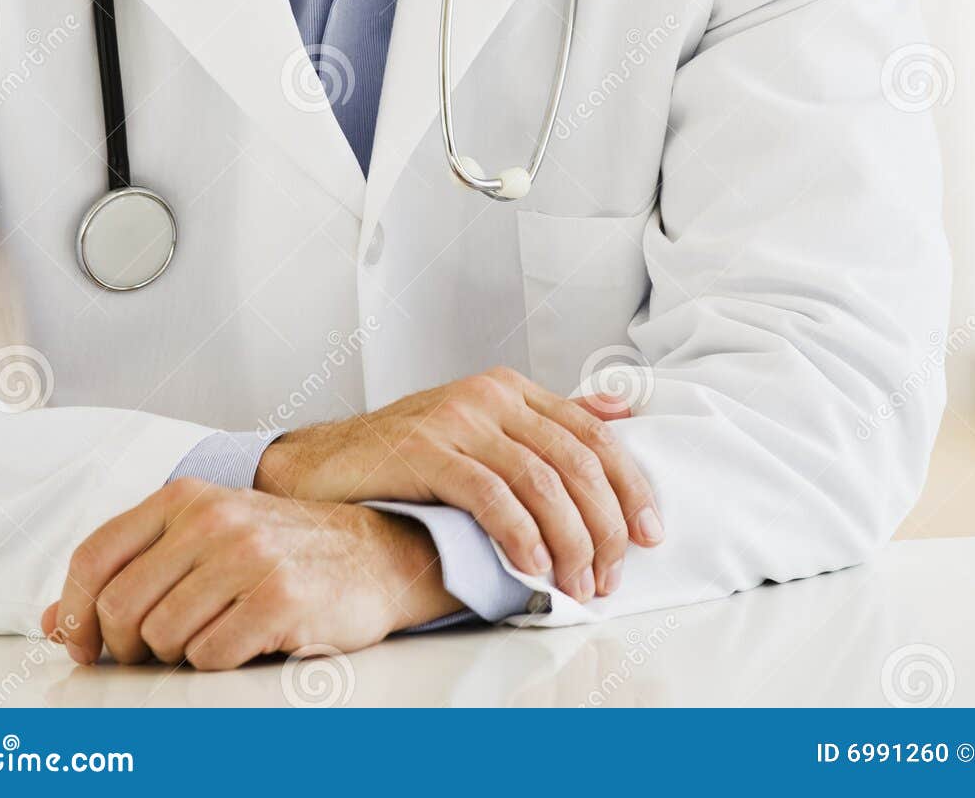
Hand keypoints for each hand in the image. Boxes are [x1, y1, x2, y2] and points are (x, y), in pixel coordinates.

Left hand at [40, 480, 460, 668]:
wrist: (375, 553)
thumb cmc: (280, 551)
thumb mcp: (202, 543)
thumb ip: (130, 573)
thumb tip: (52, 620)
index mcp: (186, 499)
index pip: (95, 557)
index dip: (75, 613)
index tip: (83, 645)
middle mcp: (213, 519)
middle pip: (120, 608)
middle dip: (129, 647)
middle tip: (159, 651)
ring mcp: (248, 556)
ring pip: (164, 639)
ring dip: (181, 655)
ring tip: (216, 635)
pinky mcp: (279, 598)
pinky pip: (211, 657)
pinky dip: (220, 663)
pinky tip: (248, 641)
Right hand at [255, 366, 663, 601]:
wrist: (324, 466)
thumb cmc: (407, 460)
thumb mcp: (482, 434)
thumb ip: (545, 426)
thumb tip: (620, 411)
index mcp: (511, 389)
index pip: (593, 433)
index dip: (630, 485)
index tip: (651, 534)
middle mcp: (490, 395)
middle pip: (575, 459)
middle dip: (604, 526)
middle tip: (611, 577)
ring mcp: (457, 417)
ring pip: (540, 480)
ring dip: (568, 541)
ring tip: (577, 585)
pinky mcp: (426, 448)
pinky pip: (491, 494)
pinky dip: (521, 536)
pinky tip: (532, 569)